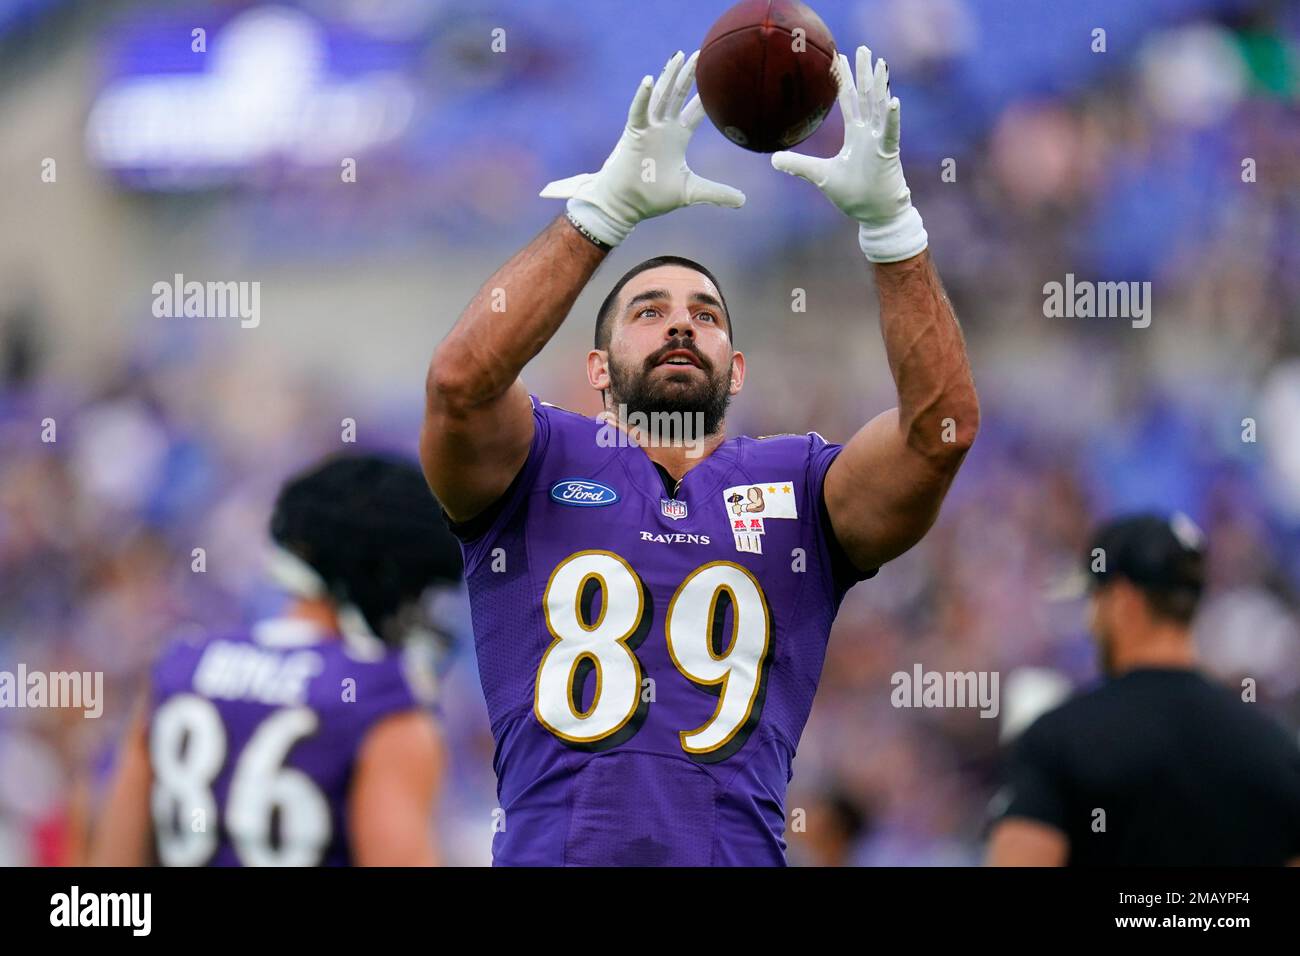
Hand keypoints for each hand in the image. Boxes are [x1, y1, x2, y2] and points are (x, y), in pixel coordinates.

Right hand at [540, 50, 744, 246]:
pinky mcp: (632, 134)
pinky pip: (637, 111)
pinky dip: (642, 97)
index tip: (719, 78)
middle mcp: (663, 128)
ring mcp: (647, 129)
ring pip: (659, 96)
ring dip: (668, 76)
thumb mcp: (691, 192)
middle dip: (689, 76)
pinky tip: (648, 80)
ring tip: (678, 56)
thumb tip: (743, 201)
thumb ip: (717, 193)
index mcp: (677, 138)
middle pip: (678, 96)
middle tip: (701, 53)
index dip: (706, 96)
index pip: (696, 112)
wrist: (625, 205)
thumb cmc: (652, 197)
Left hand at [771, 46, 926, 262]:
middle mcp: (869, 133)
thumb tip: (773, 160)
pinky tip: (893, 100)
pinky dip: (892, 117)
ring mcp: (879, 142)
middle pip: (866, 96)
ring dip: (880, 85)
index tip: (840, 59)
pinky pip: (890, 132)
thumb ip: (798, 166)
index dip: (844, 81)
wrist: (874, 215)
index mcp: (856, 136)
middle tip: (862, 49)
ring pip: (879, 107)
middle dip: (864, 73)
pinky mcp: (887, 154)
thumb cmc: (854, 195)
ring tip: (880, 63)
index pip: (850, 101)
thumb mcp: (820, 176)